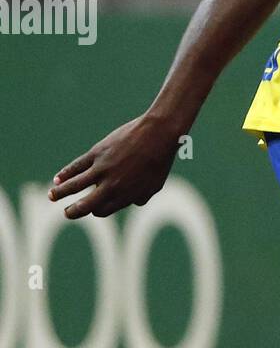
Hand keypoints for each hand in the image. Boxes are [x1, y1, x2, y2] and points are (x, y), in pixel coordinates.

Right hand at [48, 111, 183, 219]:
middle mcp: (111, 186)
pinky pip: (76, 166)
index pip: (102, 210)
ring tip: (51, 196)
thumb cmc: (159, 160)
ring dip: (60, 192)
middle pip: (86, 205)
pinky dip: (65, 173)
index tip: (92, 208)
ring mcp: (102, 169)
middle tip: (67, 213)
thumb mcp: (154, 184)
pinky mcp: (97, 153)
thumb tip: (135, 202)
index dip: (96, 210)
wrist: (158, 134)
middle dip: (74, 211)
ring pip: (75, 185)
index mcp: (125, 196)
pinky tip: (57, 178)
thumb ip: (142, 196)